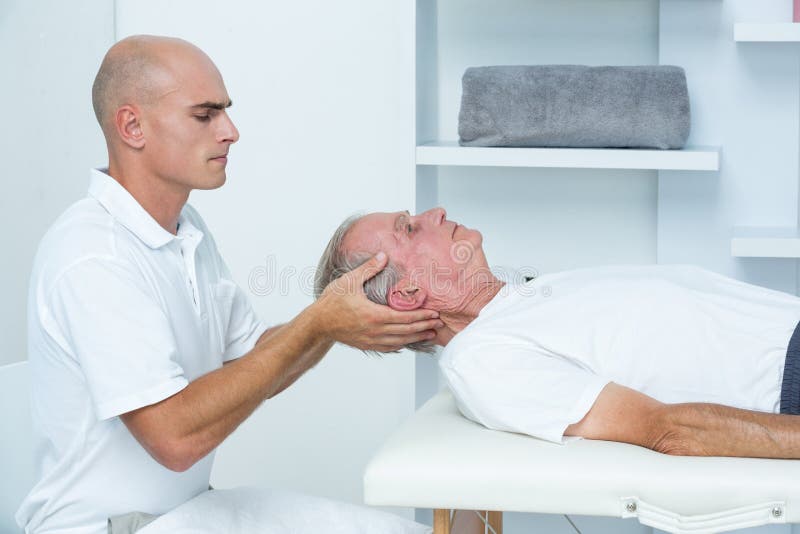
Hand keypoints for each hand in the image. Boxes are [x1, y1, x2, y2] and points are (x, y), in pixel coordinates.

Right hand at [315, 252, 443, 351]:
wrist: (318, 324)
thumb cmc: (332, 302)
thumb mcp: (350, 281)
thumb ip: (368, 269)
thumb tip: (383, 255)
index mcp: (373, 315)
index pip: (404, 318)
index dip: (421, 316)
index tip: (434, 313)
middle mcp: (375, 331)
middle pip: (406, 331)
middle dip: (424, 327)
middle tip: (439, 324)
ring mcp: (371, 340)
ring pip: (400, 342)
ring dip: (416, 338)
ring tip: (430, 334)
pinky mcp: (367, 345)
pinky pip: (389, 347)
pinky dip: (402, 345)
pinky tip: (408, 342)